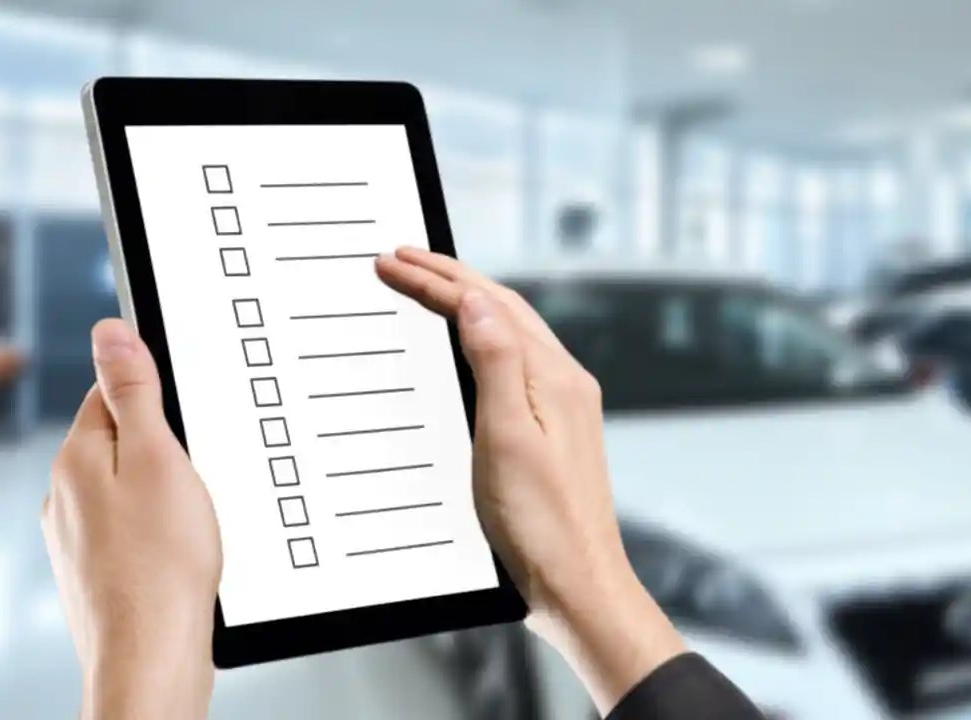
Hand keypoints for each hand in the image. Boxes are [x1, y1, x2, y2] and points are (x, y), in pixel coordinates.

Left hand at [42, 320, 220, 719]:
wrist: (152, 654)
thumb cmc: (163, 565)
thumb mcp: (161, 459)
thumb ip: (136, 394)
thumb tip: (111, 333)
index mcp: (77, 458)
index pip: (111, 393)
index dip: (156, 392)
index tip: (187, 406)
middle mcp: (65, 495)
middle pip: (122, 441)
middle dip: (164, 447)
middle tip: (200, 470)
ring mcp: (78, 536)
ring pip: (128, 488)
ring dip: (164, 492)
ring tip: (195, 516)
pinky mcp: (98, 570)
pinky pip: (132, 529)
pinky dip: (160, 531)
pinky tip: (183, 549)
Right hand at [376, 248, 685, 712]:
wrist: (577, 581)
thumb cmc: (542, 523)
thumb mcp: (507, 438)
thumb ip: (496, 364)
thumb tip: (478, 300)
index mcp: (556, 378)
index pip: (488, 307)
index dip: (438, 281)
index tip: (393, 262)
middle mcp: (566, 382)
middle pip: (504, 308)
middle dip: (451, 278)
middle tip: (403, 259)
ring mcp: (564, 405)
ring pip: (512, 330)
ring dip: (468, 302)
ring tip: (429, 284)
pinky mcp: (556, 428)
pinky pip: (516, 359)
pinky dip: (484, 336)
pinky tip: (470, 344)